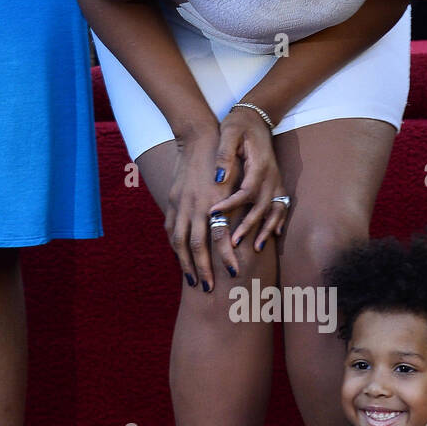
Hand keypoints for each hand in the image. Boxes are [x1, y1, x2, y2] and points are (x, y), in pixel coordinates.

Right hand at [166, 128, 235, 288]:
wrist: (199, 137)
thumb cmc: (226, 160)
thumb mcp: (237, 181)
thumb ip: (241, 206)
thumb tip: (256, 229)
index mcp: (214, 202)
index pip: (219, 237)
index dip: (226, 256)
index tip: (234, 272)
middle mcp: (195, 205)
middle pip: (196, 245)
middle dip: (202, 269)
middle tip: (208, 288)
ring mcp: (180, 203)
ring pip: (179, 241)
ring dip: (185, 263)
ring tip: (193, 279)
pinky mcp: (172, 200)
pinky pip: (170, 229)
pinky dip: (175, 246)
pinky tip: (180, 258)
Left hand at [207, 108, 289, 251]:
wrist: (256, 117)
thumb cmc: (238, 125)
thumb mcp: (229, 133)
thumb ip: (224, 155)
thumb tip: (219, 178)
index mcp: (259, 164)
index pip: (246, 191)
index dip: (231, 204)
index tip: (214, 214)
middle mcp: (271, 175)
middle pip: (262, 206)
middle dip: (248, 226)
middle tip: (233, 242)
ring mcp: (276, 180)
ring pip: (275, 210)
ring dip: (266, 229)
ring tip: (256, 248)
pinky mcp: (277, 183)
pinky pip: (281, 206)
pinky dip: (278, 221)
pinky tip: (273, 235)